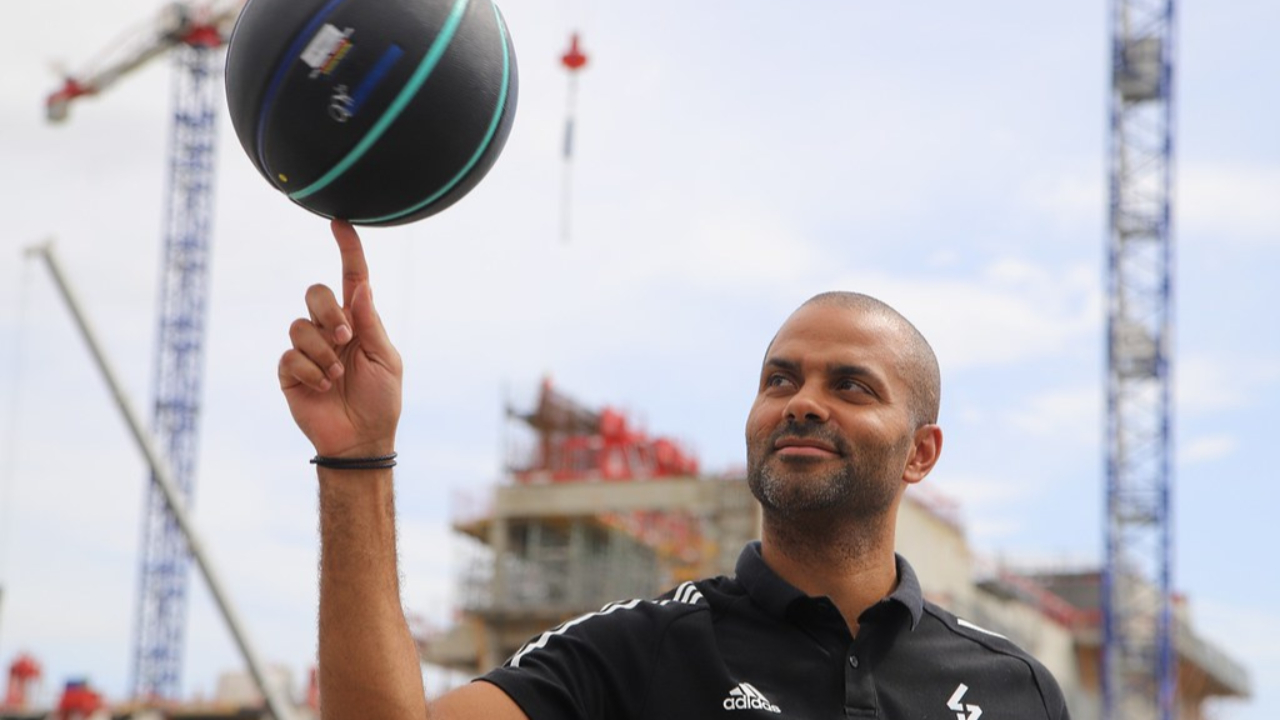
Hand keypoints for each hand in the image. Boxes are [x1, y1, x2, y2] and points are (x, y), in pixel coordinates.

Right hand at [278, 220, 402, 457]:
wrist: (361, 438)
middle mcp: (330, 329)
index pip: (351, 277)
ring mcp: (307, 348)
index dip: (347, 249)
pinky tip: (323, 386)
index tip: (340, 223)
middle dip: (329, 313)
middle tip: (345, 340)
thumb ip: (371, 323)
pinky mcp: (290, 371)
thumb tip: (362, 285)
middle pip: (316, 292)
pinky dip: (310, 371)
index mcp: (358, 321)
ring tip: (337, 375)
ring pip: (299, 325)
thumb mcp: (386, 358)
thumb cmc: (381, 399)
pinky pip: (290, 355)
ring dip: (322, 352)